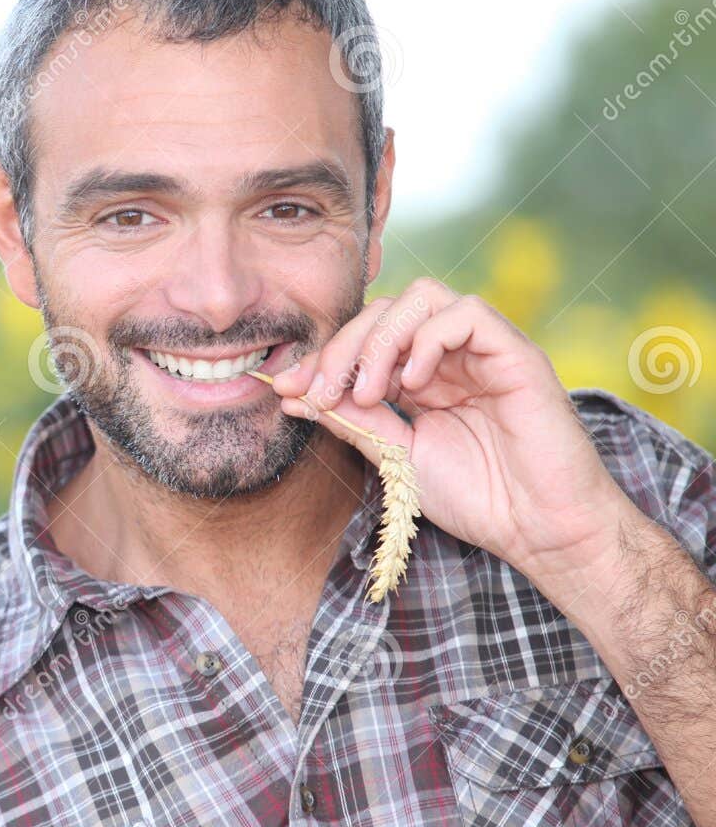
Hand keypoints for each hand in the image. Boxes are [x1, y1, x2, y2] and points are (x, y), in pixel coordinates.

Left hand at [270, 277, 636, 583]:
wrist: (540, 528)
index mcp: (423, 378)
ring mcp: (484, 351)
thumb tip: (293, 395)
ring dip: (380, 339)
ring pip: (423, 298)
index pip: (365, 340)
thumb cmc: (478, 497)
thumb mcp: (397, 457)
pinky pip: (467, 314)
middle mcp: (452, 356)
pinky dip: (429, 339)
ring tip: (370, 392)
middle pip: (387, 310)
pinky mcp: (516, 354)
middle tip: (321, 391)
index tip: (286, 389)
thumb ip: (353, 421)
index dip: (323, 358)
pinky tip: (412, 384)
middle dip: (343, 345)